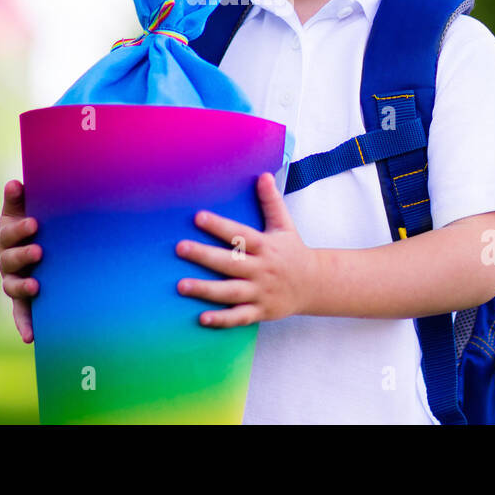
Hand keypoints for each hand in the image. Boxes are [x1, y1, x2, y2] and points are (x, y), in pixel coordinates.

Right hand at [0, 179, 41, 342]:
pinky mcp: (23, 302)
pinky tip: (31, 338)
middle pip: (10, 260)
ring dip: (23, 287)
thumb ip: (18, 199)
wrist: (36, 245)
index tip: (35, 223)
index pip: (9, 234)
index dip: (20, 229)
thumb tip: (15, 183)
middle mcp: (6, 262)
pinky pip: (21, 314)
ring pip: (13, 287)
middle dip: (24, 255)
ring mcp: (13, 282)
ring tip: (36, 285)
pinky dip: (24, 325)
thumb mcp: (23, 210)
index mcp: (6, 239)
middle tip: (39, 250)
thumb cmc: (31, 225)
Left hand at [175, 172, 320, 327]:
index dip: (219, 226)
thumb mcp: (284, 225)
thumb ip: (271, 202)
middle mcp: (262, 269)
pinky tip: (202, 318)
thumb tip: (263, 175)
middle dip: (204, 256)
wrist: (315, 284)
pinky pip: (240, 317)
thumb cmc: (293, 251)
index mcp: (266, 246)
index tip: (198, 216)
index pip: (240, 234)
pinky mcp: (261, 311)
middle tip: (180, 248)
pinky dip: (222, 320)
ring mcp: (261, 292)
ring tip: (181, 285)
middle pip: (230, 262)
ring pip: (231, 292)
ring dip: (206, 290)